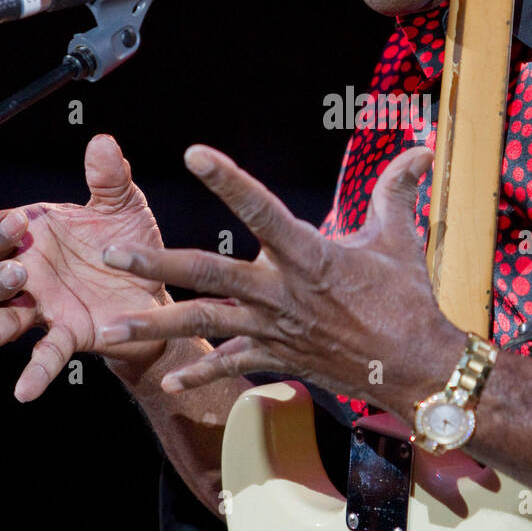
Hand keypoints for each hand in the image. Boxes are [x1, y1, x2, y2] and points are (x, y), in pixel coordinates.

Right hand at [0, 134, 167, 400]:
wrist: (162, 288)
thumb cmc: (130, 245)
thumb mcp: (123, 207)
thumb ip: (110, 178)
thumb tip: (103, 142)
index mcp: (33, 239)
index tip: (19, 225)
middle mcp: (29, 275)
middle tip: (17, 271)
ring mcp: (43, 308)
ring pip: (0, 319)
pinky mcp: (67, 335)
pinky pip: (43, 356)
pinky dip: (33, 374)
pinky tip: (24, 391)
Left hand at [98, 143, 462, 421]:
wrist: (415, 367)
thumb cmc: (408, 300)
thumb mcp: (400, 239)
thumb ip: (399, 190)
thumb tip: (423, 149)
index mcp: (309, 255)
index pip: (260, 209)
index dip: (227, 180)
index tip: (193, 154)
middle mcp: (282, 291)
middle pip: (208, 272)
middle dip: (156, 263)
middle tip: (111, 254)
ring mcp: (274, 328)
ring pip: (203, 323)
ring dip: (154, 324)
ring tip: (108, 330)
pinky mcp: (278, 357)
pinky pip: (231, 363)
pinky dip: (199, 371)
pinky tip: (169, 381)